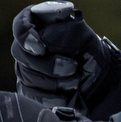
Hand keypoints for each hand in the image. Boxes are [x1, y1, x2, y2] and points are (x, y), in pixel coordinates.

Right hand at [12, 2, 120, 119]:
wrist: (99, 79)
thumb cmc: (89, 52)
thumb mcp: (85, 38)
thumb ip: (67, 31)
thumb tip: (51, 28)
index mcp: (39, 25)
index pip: (22, 25)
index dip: (27, 37)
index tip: (42, 48)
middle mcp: (27, 46)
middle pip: (22, 54)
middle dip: (48, 65)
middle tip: (73, 67)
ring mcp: (25, 67)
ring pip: (27, 76)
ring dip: (55, 82)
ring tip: (77, 80)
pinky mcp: (29, 87)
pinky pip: (32, 94)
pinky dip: (53, 96)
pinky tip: (69, 93)